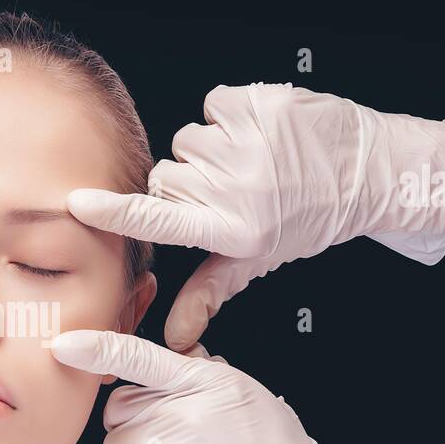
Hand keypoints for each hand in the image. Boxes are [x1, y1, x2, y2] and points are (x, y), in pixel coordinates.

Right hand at [65, 83, 444, 352]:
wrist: (365, 172)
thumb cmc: (306, 220)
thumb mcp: (256, 260)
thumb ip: (207, 293)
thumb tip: (174, 338)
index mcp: (231, 229)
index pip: (158, 218)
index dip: (114, 211)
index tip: (79, 202)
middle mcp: (239, 188)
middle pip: (168, 175)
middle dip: (186, 179)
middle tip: (225, 188)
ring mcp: (249, 143)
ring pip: (190, 140)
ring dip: (211, 147)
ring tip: (247, 161)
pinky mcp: (260, 105)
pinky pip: (214, 105)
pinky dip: (230, 115)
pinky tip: (257, 133)